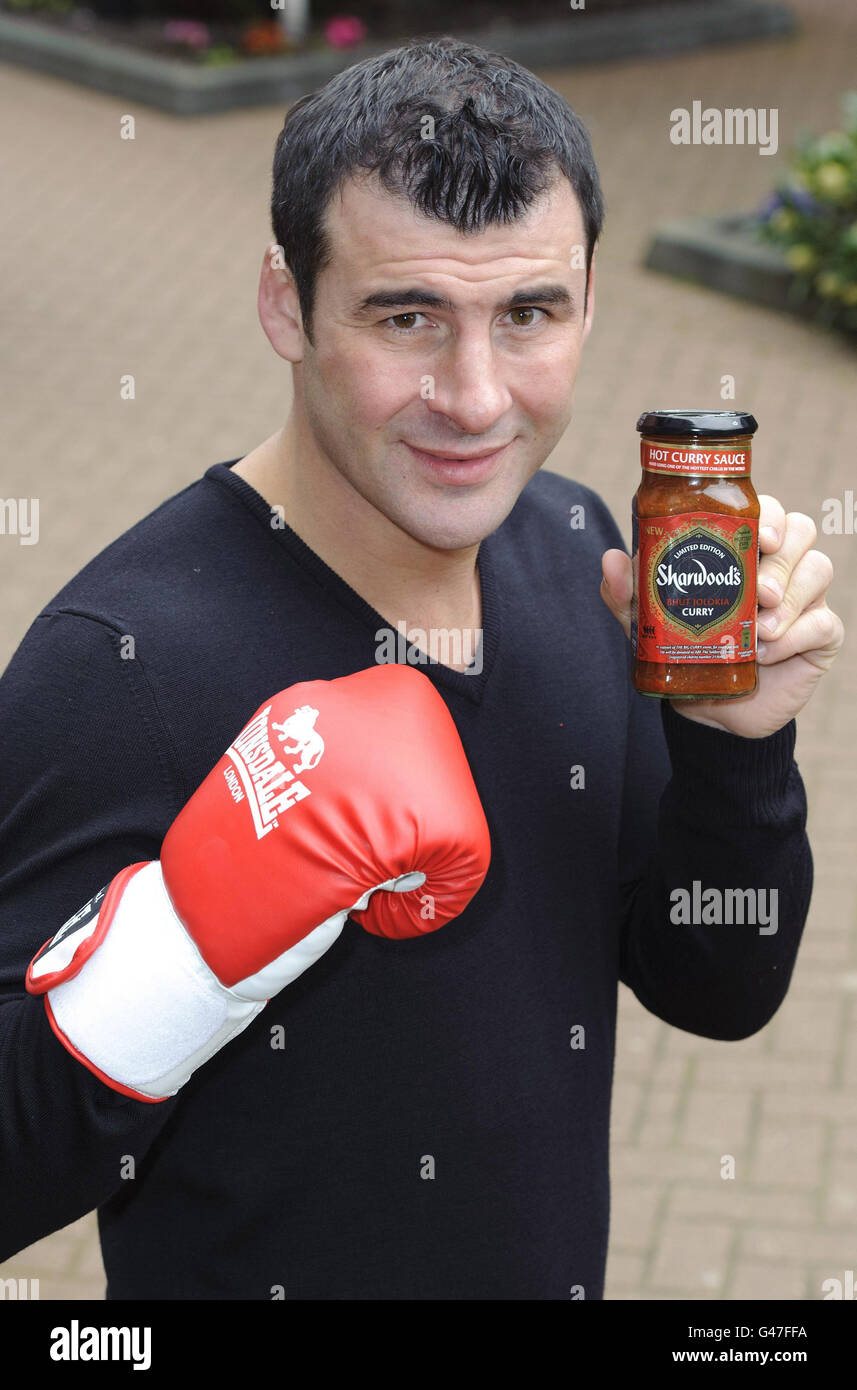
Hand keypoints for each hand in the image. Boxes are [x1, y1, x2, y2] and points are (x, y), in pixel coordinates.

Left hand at [600, 496, 844, 737]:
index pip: (770, 512)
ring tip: (761, 628)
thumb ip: (629, 593)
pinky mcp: (820, 636)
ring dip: (789, 598)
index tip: (761, 535)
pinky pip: (823, 623)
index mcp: (744, 550)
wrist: (708, 710)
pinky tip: (767, 653)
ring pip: (819, 569)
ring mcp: (804, 598)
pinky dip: (796, 636)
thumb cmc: (683, 649)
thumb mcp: (648, 623)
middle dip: (781, 559)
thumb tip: (612, 559)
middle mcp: (779, 566)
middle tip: (759, 592)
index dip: (771, 515)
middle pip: (802, 531)